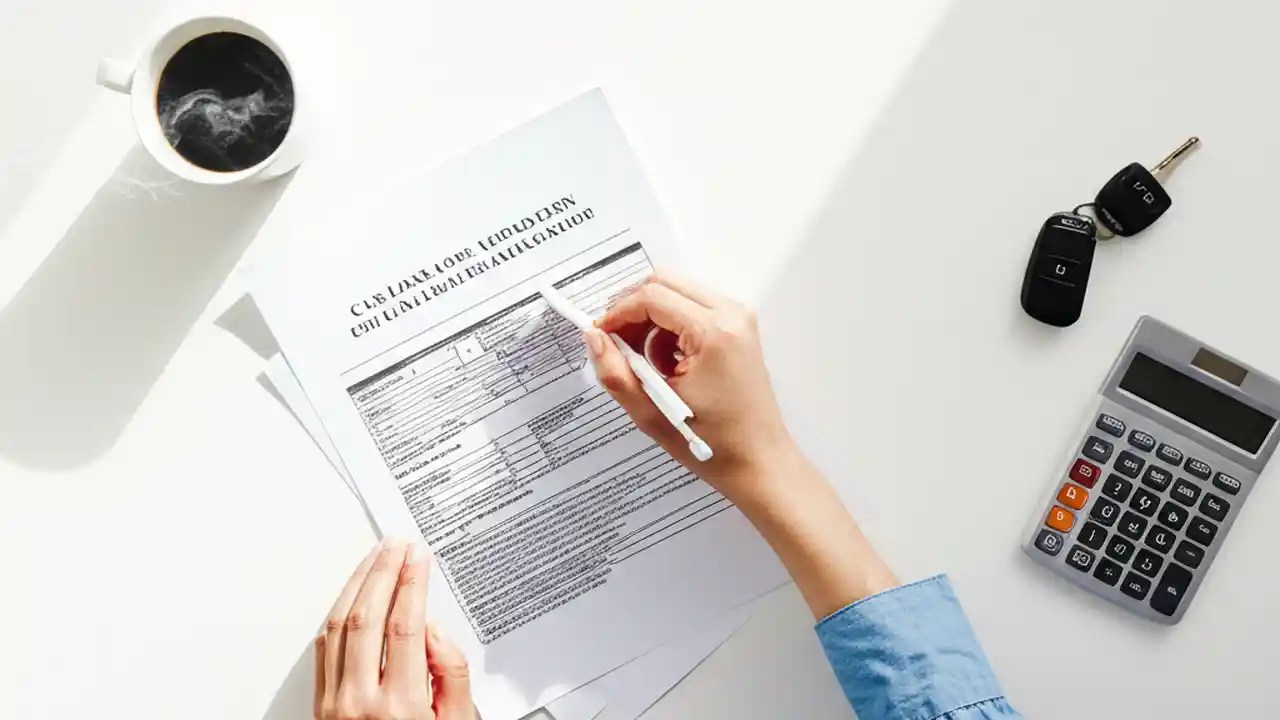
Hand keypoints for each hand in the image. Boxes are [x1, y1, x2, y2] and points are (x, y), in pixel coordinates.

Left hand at [314, 539, 475, 719]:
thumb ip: (451, 676)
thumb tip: (433, 629)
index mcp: (401, 707)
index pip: (404, 624)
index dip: (412, 582)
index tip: (420, 556)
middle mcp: (361, 702)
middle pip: (367, 615)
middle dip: (384, 571)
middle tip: (397, 544)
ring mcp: (334, 704)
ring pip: (338, 625)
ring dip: (357, 583)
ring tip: (375, 557)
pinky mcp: (320, 707)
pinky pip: (324, 646)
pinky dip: (337, 612)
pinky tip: (351, 594)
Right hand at [585, 270, 796, 501]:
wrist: (758, 461)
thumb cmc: (712, 444)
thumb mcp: (651, 413)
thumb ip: (615, 373)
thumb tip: (593, 337)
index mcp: (714, 333)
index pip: (651, 297)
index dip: (618, 313)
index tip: (600, 334)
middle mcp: (732, 314)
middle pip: (665, 282)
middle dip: (633, 308)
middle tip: (616, 343)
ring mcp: (739, 317)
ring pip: (678, 291)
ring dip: (652, 318)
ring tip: (644, 361)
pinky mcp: (739, 327)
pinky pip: (694, 306)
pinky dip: (671, 325)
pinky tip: (667, 363)